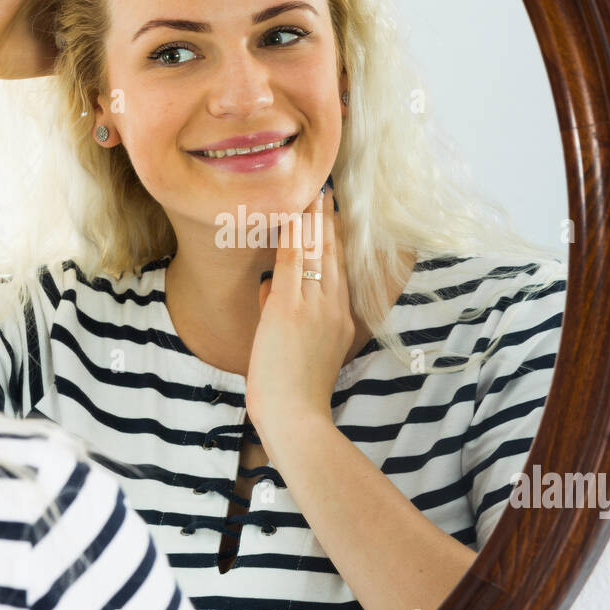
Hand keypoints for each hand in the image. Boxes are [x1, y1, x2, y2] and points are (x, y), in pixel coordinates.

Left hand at [246, 182, 355, 458]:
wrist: (298, 418)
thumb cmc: (292, 393)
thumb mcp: (293, 348)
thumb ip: (282, 313)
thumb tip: (269, 288)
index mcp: (339, 320)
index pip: (336, 270)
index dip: (333, 239)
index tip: (329, 215)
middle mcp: (333, 308)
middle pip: (332, 254)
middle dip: (327, 221)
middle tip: (324, 191)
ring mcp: (314, 307)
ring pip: (316, 252)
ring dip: (311, 219)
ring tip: (311, 191)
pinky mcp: (291, 309)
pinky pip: (294, 262)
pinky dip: (293, 235)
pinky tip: (292, 212)